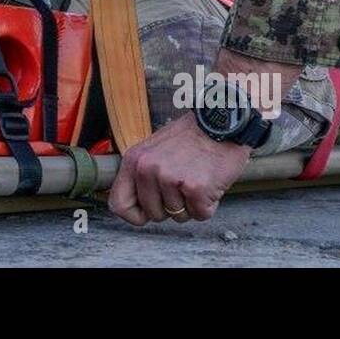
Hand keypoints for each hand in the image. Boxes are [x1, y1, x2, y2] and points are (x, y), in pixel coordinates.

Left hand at [108, 114, 251, 224]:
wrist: (221, 122)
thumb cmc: (191, 136)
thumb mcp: (153, 149)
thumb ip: (141, 175)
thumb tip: (136, 207)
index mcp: (134, 160)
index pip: (119, 204)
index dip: (136, 214)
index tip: (148, 212)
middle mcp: (148, 170)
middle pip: (154, 214)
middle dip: (171, 207)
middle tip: (183, 184)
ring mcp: (170, 179)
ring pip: (179, 216)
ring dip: (191, 204)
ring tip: (197, 177)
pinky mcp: (195, 188)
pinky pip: (200, 214)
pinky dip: (209, 204)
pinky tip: (209, 183)